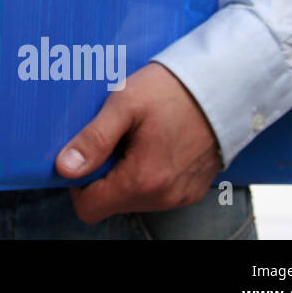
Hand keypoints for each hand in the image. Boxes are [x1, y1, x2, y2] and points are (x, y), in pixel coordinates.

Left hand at [54, 62, 222, 223]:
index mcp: (143, 180)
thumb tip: (65, 168)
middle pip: (111, 203)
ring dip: (125, 174)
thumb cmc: (172, 90)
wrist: (225, 84)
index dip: (77, 183)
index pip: (89, 208)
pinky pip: (157, 193)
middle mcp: (164, 197)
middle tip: (115, 137)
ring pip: (133, 199)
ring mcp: (181, 196)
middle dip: (103, 175)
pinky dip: (148, 174)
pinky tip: (155, 144)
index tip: (86, 153)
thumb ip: (93, 139)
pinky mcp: (192, 189)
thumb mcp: (124, 104)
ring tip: (136, 137)